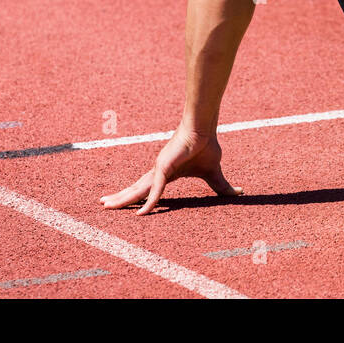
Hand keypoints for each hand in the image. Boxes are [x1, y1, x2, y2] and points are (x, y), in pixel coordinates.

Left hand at [100, 125, 242, 214]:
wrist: (204, 129)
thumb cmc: (206, 145)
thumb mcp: (213, 174)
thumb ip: (221, 187)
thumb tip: (239, 193)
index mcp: (166, 173)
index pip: (147, 187)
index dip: (137, 196)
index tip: (128, 204)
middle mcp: (158, 171)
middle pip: (135, 188)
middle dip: (120, 197)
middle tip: (104, 204)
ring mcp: (159, 170)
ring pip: (137, 190)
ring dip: (122, 199)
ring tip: (105, 205)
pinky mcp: (164, 168)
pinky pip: (156, 190)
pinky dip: (150, 203)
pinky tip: (142, 213)